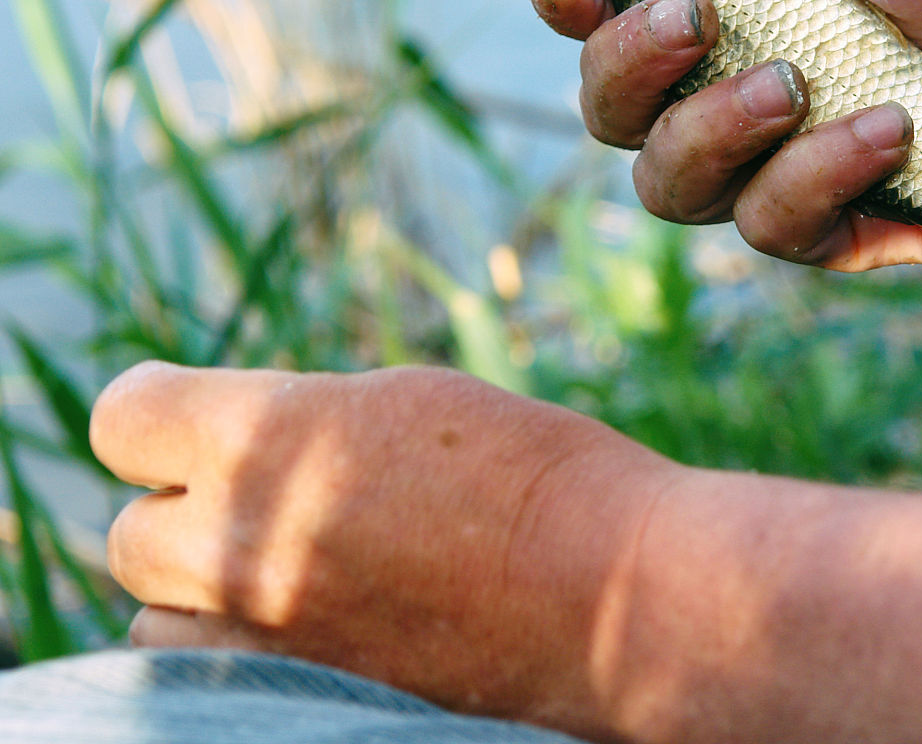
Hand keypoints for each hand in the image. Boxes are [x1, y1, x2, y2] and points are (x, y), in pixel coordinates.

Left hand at [91, 360, 677, 733]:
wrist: (616, 599)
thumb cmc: (534, 471)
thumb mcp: (409, 400)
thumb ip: (300, 418)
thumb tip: (238, 438)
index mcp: (273, 437)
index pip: (122, 417)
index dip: (156, 409)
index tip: (191, 415)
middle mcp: (242, 544)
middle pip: (124, 533)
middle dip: (178, 507)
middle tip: (260, 491)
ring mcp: (264, 640)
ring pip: (151, 618)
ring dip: (195, 589)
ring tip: (286, 563)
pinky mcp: (296, 704)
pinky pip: (204, 677)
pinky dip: (233, 648)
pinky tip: (311, 620)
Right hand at [528, 0, 921, 269]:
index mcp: (727, 3)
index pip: (606, 18)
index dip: (568, 5)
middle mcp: (731, 87)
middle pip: (611, 115)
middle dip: (629, 70)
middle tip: (695, 19)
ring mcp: (777, 162)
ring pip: (670, 187)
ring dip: (716, 133)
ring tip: (793, 84)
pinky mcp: (836, 225)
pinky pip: (772, 229)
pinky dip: (814, 180)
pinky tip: (887, 135)